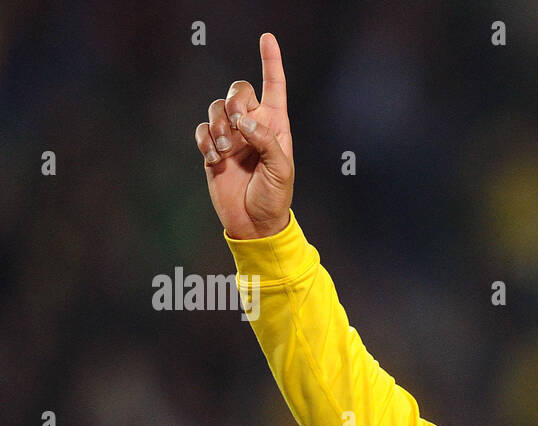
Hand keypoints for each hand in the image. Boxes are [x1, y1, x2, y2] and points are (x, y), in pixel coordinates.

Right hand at [194, 33, 293, 239]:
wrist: (254, 222)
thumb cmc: (275, 197)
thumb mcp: (281, 170)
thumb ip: (266, 142)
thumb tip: (244, 121)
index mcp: (275, 125)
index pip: (274, 87)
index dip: (271, 62)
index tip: (267, 38)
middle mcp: (253, 126)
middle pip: (238, 90)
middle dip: (235, 101)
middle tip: (238, 127)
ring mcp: (231, 136)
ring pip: (216, 108)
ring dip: (219, 126)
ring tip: (225, 151)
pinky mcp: (212, 149)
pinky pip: (202, 129)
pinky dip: (205, 141)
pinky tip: (214, 159)